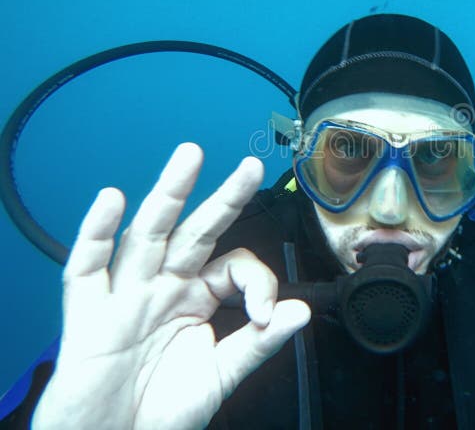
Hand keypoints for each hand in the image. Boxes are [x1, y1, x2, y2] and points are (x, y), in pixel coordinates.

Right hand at [33, 143, 310, 429]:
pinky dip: (95, 235)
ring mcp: (124, 296)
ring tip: (190, 157)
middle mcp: (161, 287)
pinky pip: (86, 269)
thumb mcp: (219, 375)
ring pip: (146, 235)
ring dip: (168, 195)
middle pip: (192, 232)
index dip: (255, 280)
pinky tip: (111, 201)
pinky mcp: (87, 316)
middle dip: (221, 198)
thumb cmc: (159, 412)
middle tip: (251, 166)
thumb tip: (301, 311)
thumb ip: (257, 343)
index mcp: (194, 298)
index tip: (263, 312)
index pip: (231, 265)